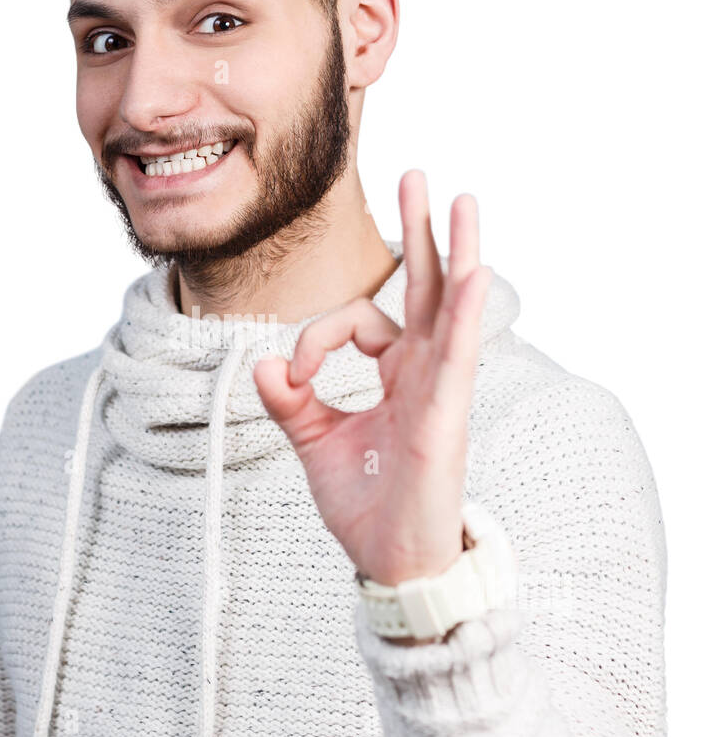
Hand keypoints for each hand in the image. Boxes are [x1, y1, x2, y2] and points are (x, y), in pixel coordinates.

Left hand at [253, 169, 490, 615]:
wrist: (389, 561)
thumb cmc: (364, 503)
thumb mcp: (314, 442)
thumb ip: (290, 401)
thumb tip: (265, 365)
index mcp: (396, 375)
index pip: (356, 323)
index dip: (315, 338)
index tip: (290, 376)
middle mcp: (423, 373)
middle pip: (425, 288)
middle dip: (420, 232)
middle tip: (420, 176)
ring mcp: (439, 391)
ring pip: (450, 307)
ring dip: (455, 250)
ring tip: (461, 198)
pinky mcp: (445, 416)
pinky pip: (456, 354)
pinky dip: (463, 312)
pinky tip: (472, 270)